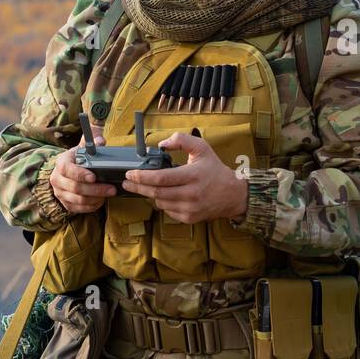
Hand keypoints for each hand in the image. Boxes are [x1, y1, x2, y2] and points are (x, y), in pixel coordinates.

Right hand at [49, 123, 116, 213]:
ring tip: (108, 195)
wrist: (65, 172)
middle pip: (75, 187)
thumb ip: (92, 142)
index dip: (80, 174)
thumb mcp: (83, 148)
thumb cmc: (77, 159)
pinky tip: (100, 201)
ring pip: (78, 200)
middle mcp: (57, 179)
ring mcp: (60, 192)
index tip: (94, 177)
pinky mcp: (65, 203)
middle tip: (112, 189)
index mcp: (61, 163)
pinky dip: (91, 206)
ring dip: (95, 199)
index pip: (67, 169)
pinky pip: (78, 209)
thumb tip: (100, 141)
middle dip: (96, 189)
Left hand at [121, 130, 248, 222]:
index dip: (142, 177)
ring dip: (150, 194)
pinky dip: (162, 202)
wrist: (232, 194)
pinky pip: (167, 211)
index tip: (130, 173)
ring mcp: (190, 208)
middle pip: (156, 193)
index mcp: (193, 175)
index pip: (161, 178)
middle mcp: (191, 194)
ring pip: (159, 203)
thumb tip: (161, 144)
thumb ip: (182, 140)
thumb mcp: (202, 148)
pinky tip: (164, 195)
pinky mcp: (189, 218)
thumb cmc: (214, 170)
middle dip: (137, 187)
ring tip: (146, 186)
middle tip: (127, 182)